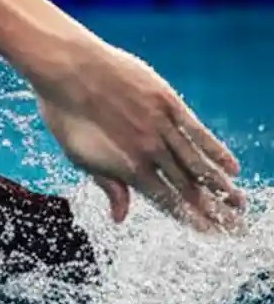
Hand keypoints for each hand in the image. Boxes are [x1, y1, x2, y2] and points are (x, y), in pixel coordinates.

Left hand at [30, 40, 245, 232]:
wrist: (68, 69)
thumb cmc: (65, 113)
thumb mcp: (78, 154)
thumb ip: (106, 183)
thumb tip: (120, 217)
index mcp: (126, 168)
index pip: (167, 200)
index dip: (190, 218)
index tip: (210, 233)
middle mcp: (149, 151)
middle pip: (188, 187)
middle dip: (214, 210)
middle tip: (236, 228)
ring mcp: (161, 126)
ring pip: (198, 163)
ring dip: (221, 186)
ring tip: (239, 204)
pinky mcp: (168, 102)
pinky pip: (198, 131)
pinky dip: (216, 150)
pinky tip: (233, 168)